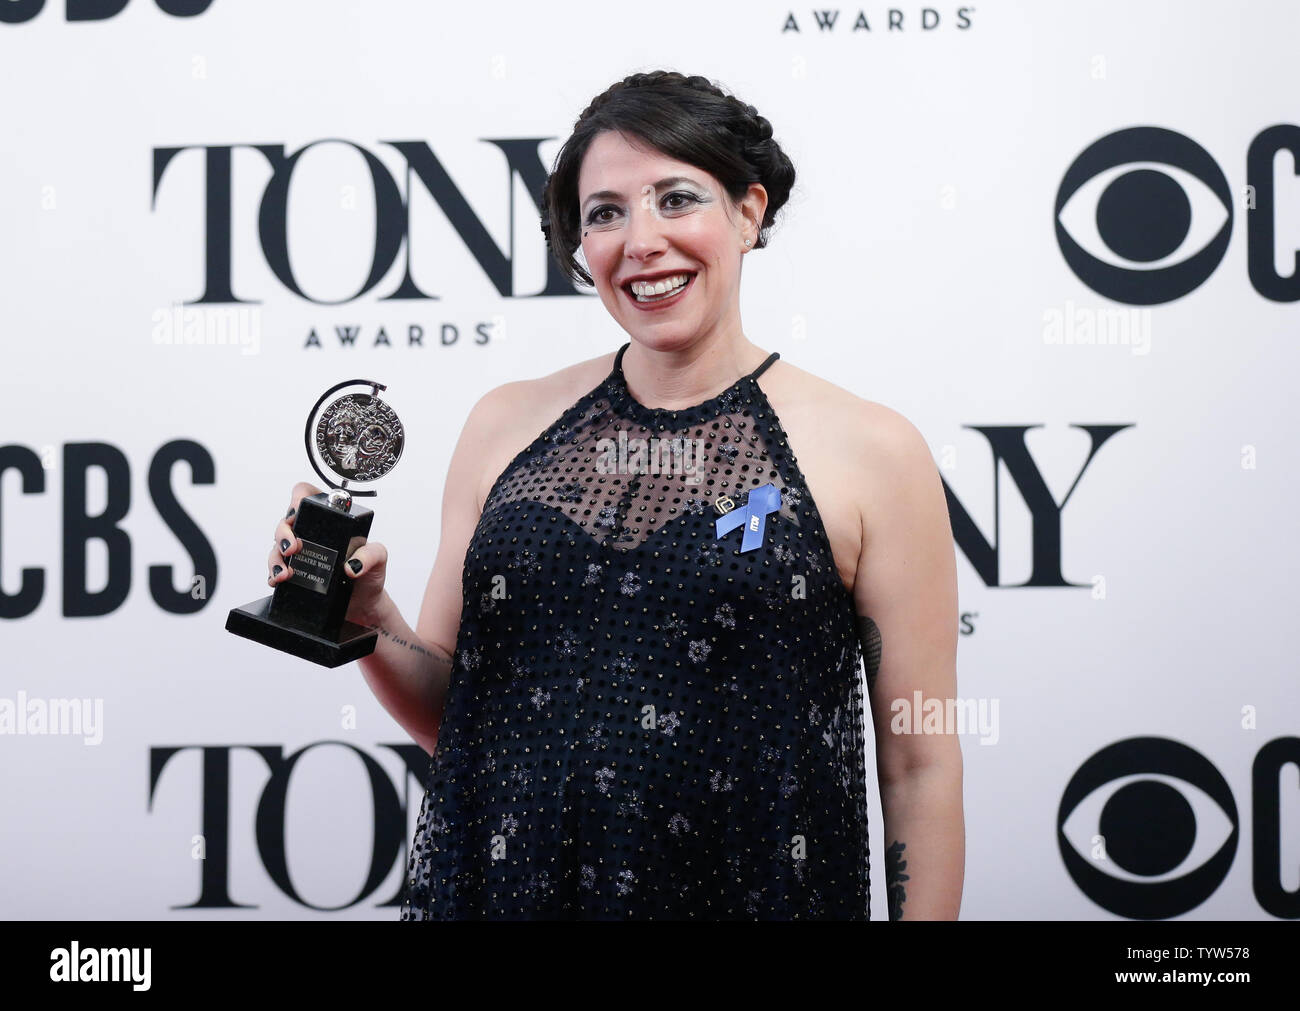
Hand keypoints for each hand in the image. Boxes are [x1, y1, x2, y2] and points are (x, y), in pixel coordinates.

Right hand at [266, 481, 389, 625]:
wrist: (364, 604)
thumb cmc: (370, 576)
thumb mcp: (378, 558)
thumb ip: (372, 554)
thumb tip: (352, 565)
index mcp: (329, 522)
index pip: (307, 496)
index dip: (298, 497)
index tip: (297, 510)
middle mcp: (311, 535)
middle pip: (285, 522)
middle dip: (283, 532)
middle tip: (292, 547)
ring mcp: (301, 554)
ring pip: (276, 547)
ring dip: (276, 557)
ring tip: (285, 572)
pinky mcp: (295, 574)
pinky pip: (276, 571)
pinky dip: (273, 575)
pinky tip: (278, 580)